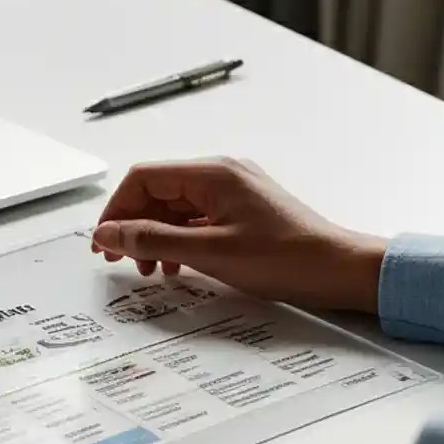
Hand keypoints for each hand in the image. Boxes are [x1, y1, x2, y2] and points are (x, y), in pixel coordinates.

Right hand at [92, 157, 386, 312]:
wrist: (339, 269)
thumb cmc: (285, 258)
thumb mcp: (209, 252)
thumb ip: (153, 239)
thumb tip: (108, 232)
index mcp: (212, 174)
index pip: (143, 179)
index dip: (116, 210)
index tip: (104, 242)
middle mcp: (220, 175)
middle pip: (156, 192)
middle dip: (132, 226)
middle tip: (118, 259)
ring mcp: (232, 193)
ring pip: (174, 208)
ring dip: (154, 236)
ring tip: (149, 269)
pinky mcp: (242, 212)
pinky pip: (195, 220)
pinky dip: (177, 241)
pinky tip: (176, 266)